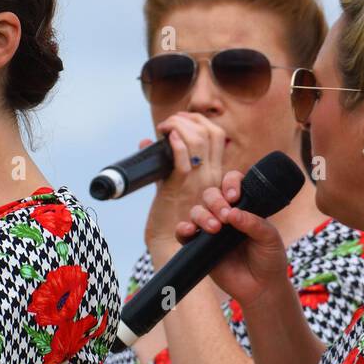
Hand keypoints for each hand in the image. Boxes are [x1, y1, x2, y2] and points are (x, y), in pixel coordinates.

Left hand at [142, 112, 225, 261]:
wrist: (169, 245)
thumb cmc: (169, 217)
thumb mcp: (169, 184)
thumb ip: (163, 162)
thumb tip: (145, 141)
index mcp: (214, 174)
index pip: (217, 135)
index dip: (200, 120)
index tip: (180, 120)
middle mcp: (211, 176)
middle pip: (211, 131)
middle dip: (189, 118)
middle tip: (169, 122)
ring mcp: (199, 181)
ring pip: (199, 140)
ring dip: (179, 126)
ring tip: (165, 128)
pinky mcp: (182, 189)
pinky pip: (184, 160)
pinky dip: (175, 143)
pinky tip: (166, 137)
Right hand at [175, 171, 288, 309]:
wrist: (262, 288)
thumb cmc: (269, 260)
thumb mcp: (269, 238)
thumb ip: (254, 223)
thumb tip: (232, 213)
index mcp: (244, 207)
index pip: (232, 184)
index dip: (230, 183)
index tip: (235, 196)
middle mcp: (225, 216)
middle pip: (210, 194)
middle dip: (215, 201)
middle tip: (225, 216)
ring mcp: (211, 231)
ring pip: (197, 211)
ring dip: (203, 215)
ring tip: (215, 228)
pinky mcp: (199, 247)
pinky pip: (183, 233)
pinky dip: (183, 229)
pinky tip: (190, 231)